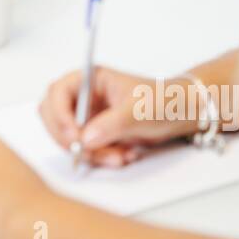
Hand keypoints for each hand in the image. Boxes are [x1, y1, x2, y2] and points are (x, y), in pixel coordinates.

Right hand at [39, 67, 195, 167]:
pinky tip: (124, 155)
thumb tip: (86, 138)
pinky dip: (101, 158)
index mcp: (90, 79)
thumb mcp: (140, 110)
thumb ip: (112, 123)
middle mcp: (85, 97)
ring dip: (91, 153)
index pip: (58, 92)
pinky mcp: (97, 136)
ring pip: (69, 139)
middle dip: (70, 139)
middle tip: (87, 152)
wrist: (184, 114)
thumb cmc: (165, 100)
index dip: (59, 114)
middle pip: (54, 118)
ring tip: (120, 156)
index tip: (74, 136)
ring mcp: (89, 117)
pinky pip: (86, 151)